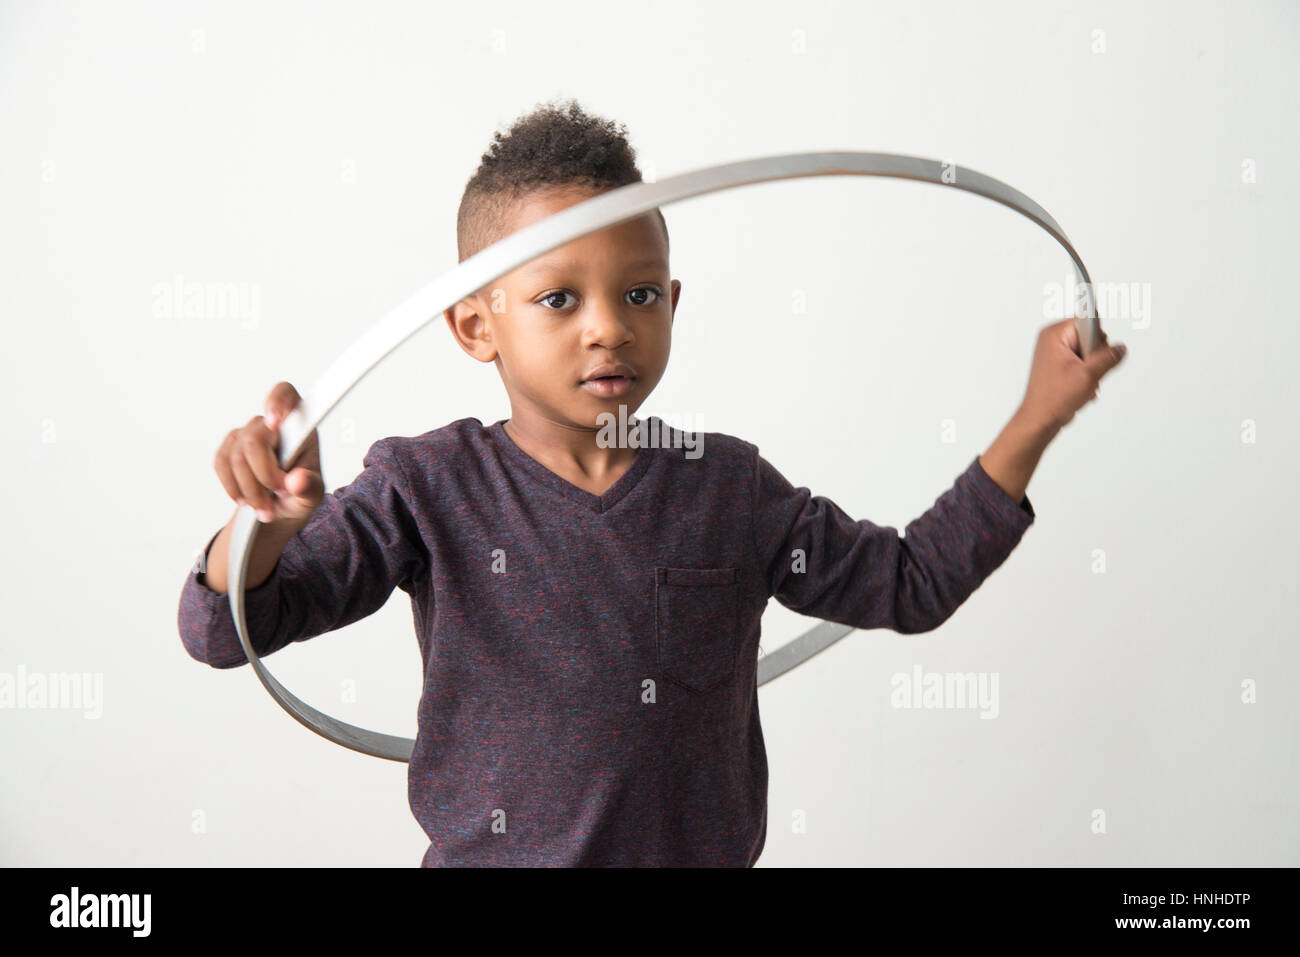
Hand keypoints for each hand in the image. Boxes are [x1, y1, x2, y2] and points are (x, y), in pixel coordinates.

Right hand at [213, 381, 323, 523]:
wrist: (277, 510)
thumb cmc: (300, 495)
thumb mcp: (312, 496)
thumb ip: (308, 487)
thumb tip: (297, 480)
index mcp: (299, 428)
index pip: (286, 395)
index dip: (277, 402)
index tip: (274, 423)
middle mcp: (271, 425)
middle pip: (254, 441)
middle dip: (262, 477)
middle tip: (275, 498)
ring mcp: (247, 434)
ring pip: (236, 457)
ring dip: (249, 490)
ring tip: (264, 508)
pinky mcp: (229, 447)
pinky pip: (221, 464)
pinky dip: (233, 487)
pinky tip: (245, 500)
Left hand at [1018, 316, 1127, 431]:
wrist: (1040, 419)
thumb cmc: (1054, 398)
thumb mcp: (1089, 375)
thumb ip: (1108, 358)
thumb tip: (1120, 348)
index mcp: (1054, 334)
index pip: (1088, 320)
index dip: (1097, 338)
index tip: (1096, 350)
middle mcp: (1053, 339)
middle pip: (1091, 337)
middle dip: (1096, 356)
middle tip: (1085, 372)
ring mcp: (1056, 352)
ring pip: (1090, 353)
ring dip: (1093, 369)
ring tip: (1081, 383)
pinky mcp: (1060, 364)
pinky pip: (1084, 363)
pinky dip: (1087, 376)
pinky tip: (1079, 388)